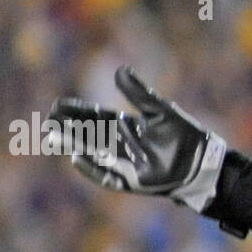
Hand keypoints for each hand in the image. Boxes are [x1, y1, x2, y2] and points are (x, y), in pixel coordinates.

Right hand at [49, 66, 225, 212]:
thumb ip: (139, 94)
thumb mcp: (161, 111)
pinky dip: (93, 169)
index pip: (96, 118)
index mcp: (127, 126)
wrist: (203, 162)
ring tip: (53, 138)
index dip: (78, 112)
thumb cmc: (185, 136)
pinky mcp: (133, 180)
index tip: (58, 106)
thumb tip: (119, 70)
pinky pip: (108, 176)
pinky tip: (77, 158)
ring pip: (94, 154)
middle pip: (89, 136)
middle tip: (47, 122)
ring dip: (74, 146)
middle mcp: (122, 145)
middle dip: (69, 129)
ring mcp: (126, 163)